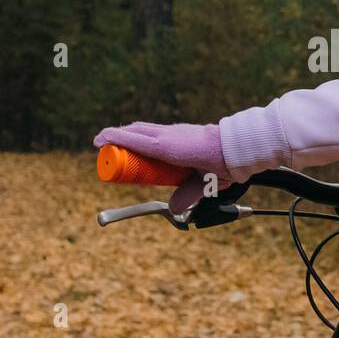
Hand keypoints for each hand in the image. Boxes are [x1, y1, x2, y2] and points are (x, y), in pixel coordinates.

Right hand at [92, 121, 233, 212]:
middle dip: (117, 136)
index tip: (98, 141)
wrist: (240, 145)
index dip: (115, 139)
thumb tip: (175, 210)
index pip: (136, 140)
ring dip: (130, 133)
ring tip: (118, 145)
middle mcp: (169, 134)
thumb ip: (188, 195)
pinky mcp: (182, 130)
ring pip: (146, 128)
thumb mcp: (205, 183)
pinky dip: (143, 134)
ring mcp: (176, 130)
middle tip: (103, 146)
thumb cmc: (223, 162)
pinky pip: (156, 130)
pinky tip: (144, 145)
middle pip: (136, 130)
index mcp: (169, 147)